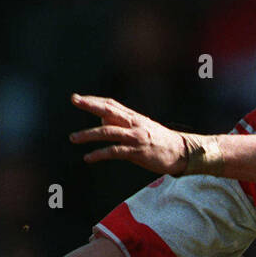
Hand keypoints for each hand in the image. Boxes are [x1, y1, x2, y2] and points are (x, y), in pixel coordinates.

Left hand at [69, 94, 186, 173]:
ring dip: (88, 135)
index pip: (111, 104)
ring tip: (74, 138)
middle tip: (74, 100)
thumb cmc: (161, 142)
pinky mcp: (136, 152)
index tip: (79, 98)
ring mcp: (135, 137)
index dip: (94, 100)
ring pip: (107, 132)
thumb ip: (122, 125)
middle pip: (108, 111)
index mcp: (134, 117)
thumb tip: (102, 123)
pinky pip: (114, 152)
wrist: (181, 153)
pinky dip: (99, 154)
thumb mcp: (142, 129)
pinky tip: (89, 158)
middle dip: (90, 104)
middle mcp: (133, 124)